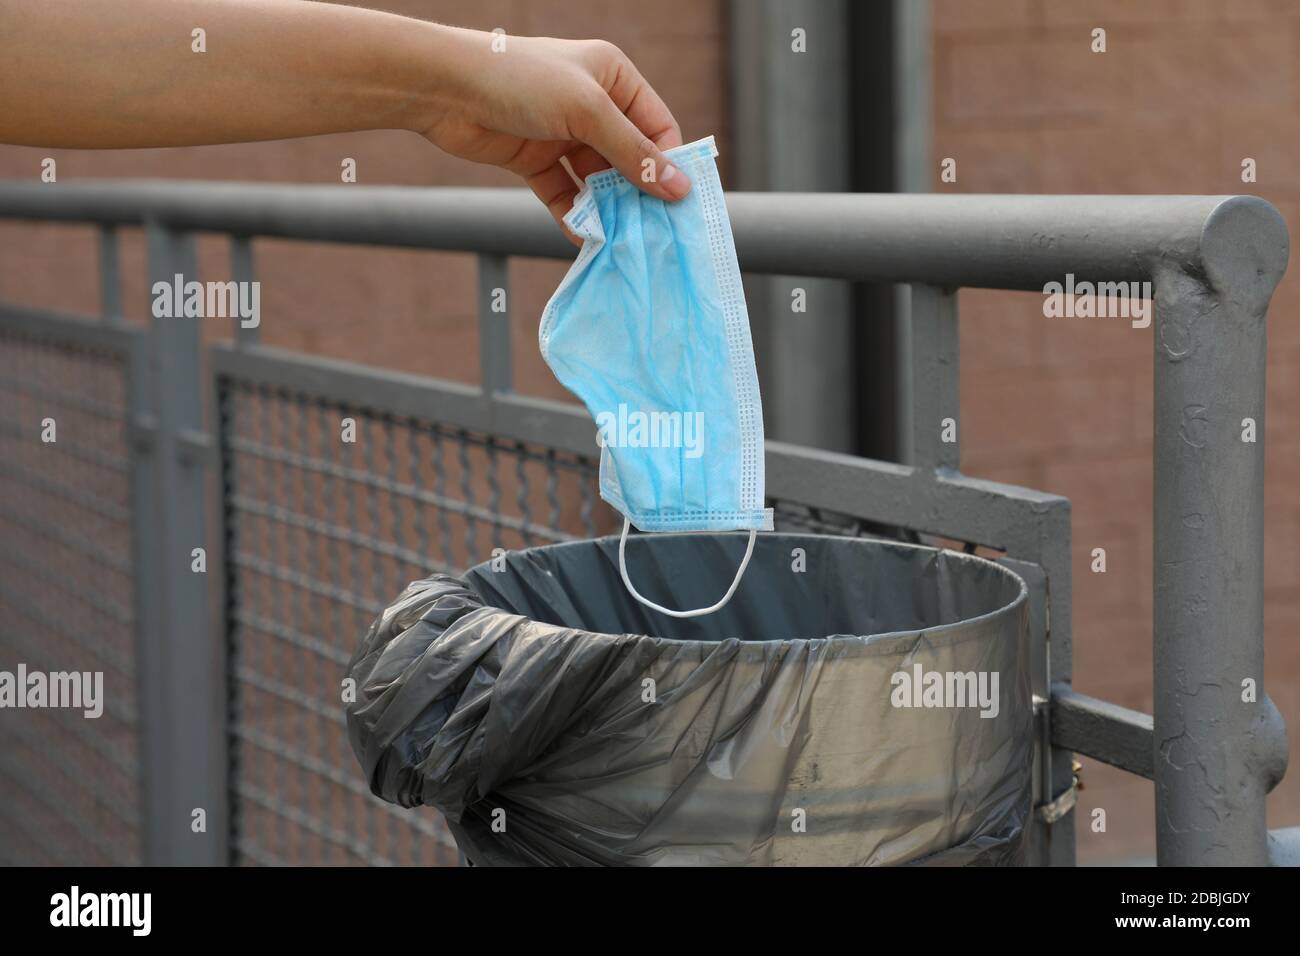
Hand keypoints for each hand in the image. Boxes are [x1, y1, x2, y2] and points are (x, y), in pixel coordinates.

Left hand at [418, 30, 689, 240]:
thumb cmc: (521, 81)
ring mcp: (562, 135)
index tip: (678, 203)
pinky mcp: (536, 160)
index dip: (668, 163)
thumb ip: (632, 153)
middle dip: (638, 193)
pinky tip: (584, 237)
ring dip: (607, 209)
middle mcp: (591, 105)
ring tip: (620, 238)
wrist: (446, 89)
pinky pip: (565, 194)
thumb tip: (678, 187)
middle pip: (628, 158)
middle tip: (653, 229)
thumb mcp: (588, 112)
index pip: (656, 126)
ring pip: (596, 181)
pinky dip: (574, 216)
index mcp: (613, 78)